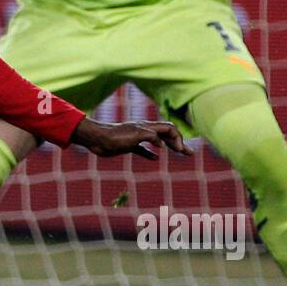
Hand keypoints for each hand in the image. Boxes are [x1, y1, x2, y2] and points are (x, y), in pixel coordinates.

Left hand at [70, 118, 192, 159]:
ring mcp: (137, 138)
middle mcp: (144, 130)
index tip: (180, 150)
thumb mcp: (136, 136)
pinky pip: (143, 149)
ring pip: (157, 141)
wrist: (97, 139)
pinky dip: (151, 153)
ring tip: (178, 153)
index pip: (169, 128)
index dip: (177, 138)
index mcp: (147, 126)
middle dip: (179, 143)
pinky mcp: (129, 146)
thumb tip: (164, 145)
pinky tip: (155, 159)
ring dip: (169, 147)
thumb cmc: (115, 136)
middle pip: (166, 134)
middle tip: (190, 153)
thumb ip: (151, 137)